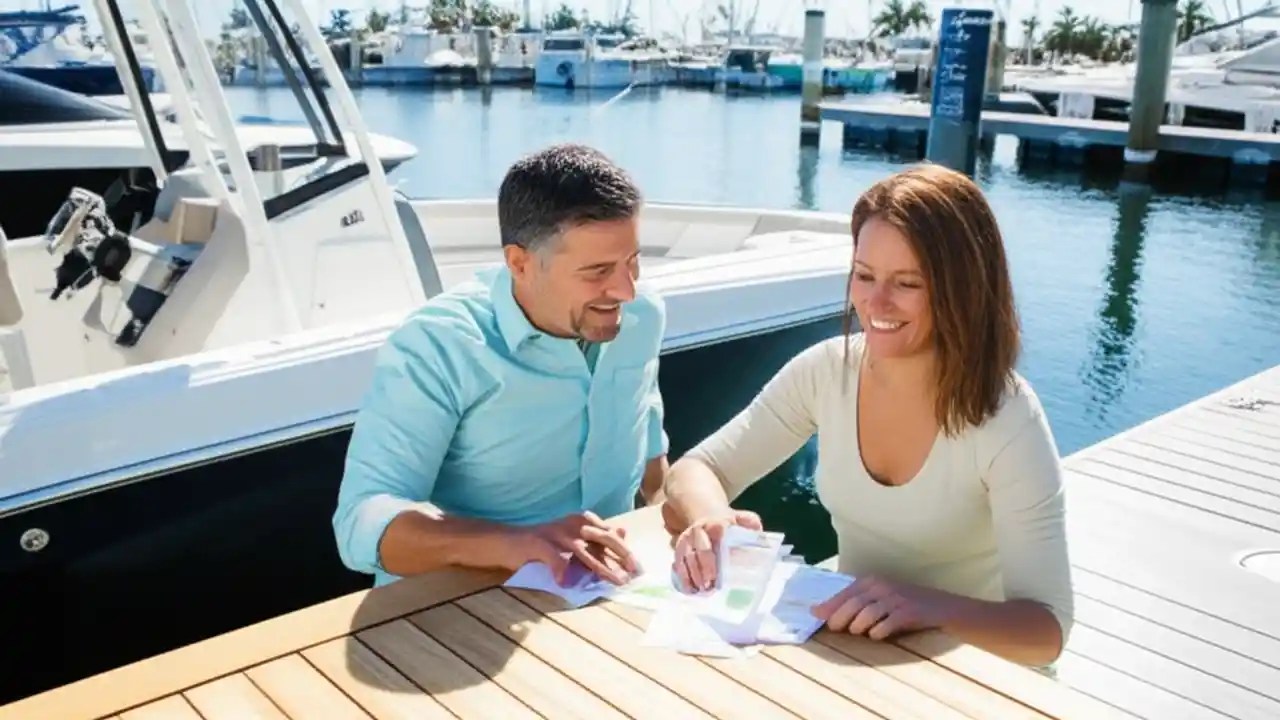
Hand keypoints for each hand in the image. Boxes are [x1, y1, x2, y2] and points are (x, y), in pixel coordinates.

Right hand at [519, 511, 638, 586]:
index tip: (638, 567)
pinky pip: (554, 558)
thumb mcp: (572, 538)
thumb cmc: (543, 544)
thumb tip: (623, 532)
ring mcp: (555, 534)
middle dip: (621, 556)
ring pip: (583, 551)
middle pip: (602, 538)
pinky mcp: (538, 544)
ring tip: (614, 582)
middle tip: (633, 573)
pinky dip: (561, 570)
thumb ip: (595, 537)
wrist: (507, 542)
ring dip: (601, 568)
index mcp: (580, 521)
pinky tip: (565, 583)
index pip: (609, 534)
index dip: (625, 550)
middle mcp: (571, 524)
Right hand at [671, 509, 762, 592]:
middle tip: (710, 585)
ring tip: (702, 591)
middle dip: (704, 568)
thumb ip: (751, 524)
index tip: (721, 567)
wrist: (707, 518)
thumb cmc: (729, 526)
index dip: (719, 551)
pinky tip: (690, 590)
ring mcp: (686, 541)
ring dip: (693, 576)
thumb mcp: (743, 520)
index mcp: (716, 524)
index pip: (716, 534)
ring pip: (686, 559)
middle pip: (699, 550)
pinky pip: (678, 564)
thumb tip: (763, 540)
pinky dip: (683, 578)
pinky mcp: (679, 550)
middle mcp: (698, 531)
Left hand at [812, 576, 951, 640]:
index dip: (829, 606)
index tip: (815, 617)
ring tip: (857, 632)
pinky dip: (879, 631)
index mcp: (872, 582)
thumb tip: (816, 611)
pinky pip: (888, 622)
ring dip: (858, 625)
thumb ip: (849, 604)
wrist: (943, 607)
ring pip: (868, 613)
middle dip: (840, 617)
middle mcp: (883, 587)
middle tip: (835, 630)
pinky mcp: (909, 612)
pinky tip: (876, 635)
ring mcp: (896, 599)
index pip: (845, 593)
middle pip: (854, 603)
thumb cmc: (905, 605)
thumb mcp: (878, 599)